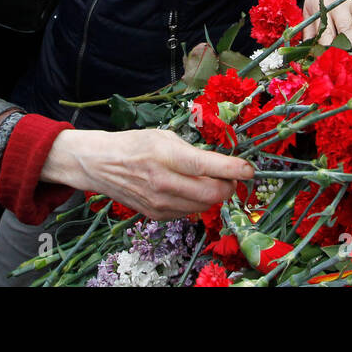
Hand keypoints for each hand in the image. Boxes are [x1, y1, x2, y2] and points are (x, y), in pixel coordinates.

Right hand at [40, 129, 253, 219]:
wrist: (102, 165)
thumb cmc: (135, 145)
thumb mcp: (164, 136)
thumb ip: (192, 151)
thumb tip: (219, 164)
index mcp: (166, 156)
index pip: (207, 167)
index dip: (233, 169)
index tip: (249, 169)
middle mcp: (164, 182)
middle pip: (211, 192)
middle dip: (229, 185)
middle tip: (232, 176)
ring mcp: (160, 202)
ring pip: (204, 206)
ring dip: (215, 195)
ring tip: (213, 182)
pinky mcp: (157, 214)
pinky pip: (189, 212)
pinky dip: (197, 202)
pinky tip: (190, 190)